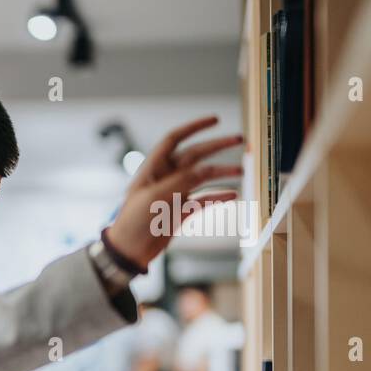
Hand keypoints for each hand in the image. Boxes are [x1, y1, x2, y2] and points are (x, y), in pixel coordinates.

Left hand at [107, 115, 242, 268]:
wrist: (129, 251)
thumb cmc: (133, 222)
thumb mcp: (154, 198)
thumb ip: (181, 181)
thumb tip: (205, 168)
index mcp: (153, 169)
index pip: (174, 139)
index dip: (194, 127)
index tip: (215, 119)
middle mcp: (165, 178)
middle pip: (195, 155)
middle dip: (217, 146)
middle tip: (240, 140)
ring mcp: (174, 194)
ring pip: (203, 177)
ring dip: (221, 172)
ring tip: (241, 171)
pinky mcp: (181, 211)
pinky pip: (204, 199)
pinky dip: (218, 196)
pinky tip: (233, 195)